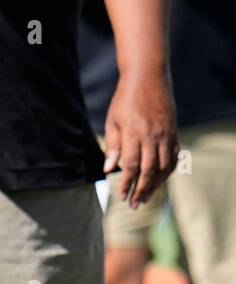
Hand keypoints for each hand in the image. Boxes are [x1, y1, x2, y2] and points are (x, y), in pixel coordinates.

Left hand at [104, 71, 177, 207]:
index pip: (131, 166)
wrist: (148, 79)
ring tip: (145, 197)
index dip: (127, 183)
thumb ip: (112, 145)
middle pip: (149, 171)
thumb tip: (109, 169)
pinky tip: (159, 180)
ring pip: (163, 167)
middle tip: (134, 204)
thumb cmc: (125, 99)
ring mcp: (166, 135)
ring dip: (155, 185)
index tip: (121, 196)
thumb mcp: (112, 120)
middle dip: (141, 190)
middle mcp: (152, 136)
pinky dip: (167, 172)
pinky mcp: (174, 133)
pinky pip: (173, 158)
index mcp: (133, 133)